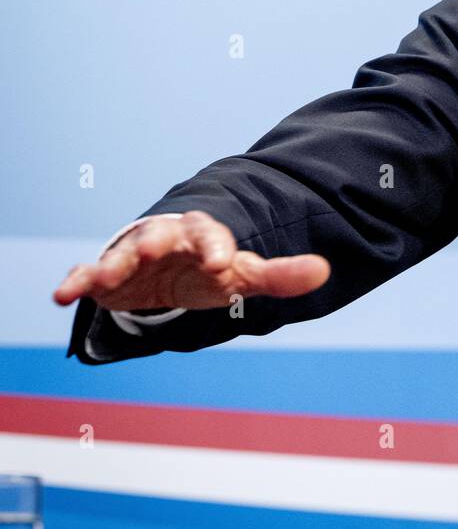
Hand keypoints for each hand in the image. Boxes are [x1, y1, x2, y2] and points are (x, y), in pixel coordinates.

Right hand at [53, 210, 330, 310]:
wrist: (168, 267)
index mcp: (204, 235)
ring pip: (123, 253)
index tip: (220, 262)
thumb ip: (280, 274)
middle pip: (162, 234)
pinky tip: (63, 294)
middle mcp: (166, 238)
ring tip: (108, 275)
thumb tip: (324, 271)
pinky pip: (89, 274)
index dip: (215, 247)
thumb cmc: (210, 268)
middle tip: (153, 248)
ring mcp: (133, 254)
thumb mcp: (243, 274)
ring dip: (115, 262)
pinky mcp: (106, 274)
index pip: (212, 236)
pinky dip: (77, 281)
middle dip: (157, 240)